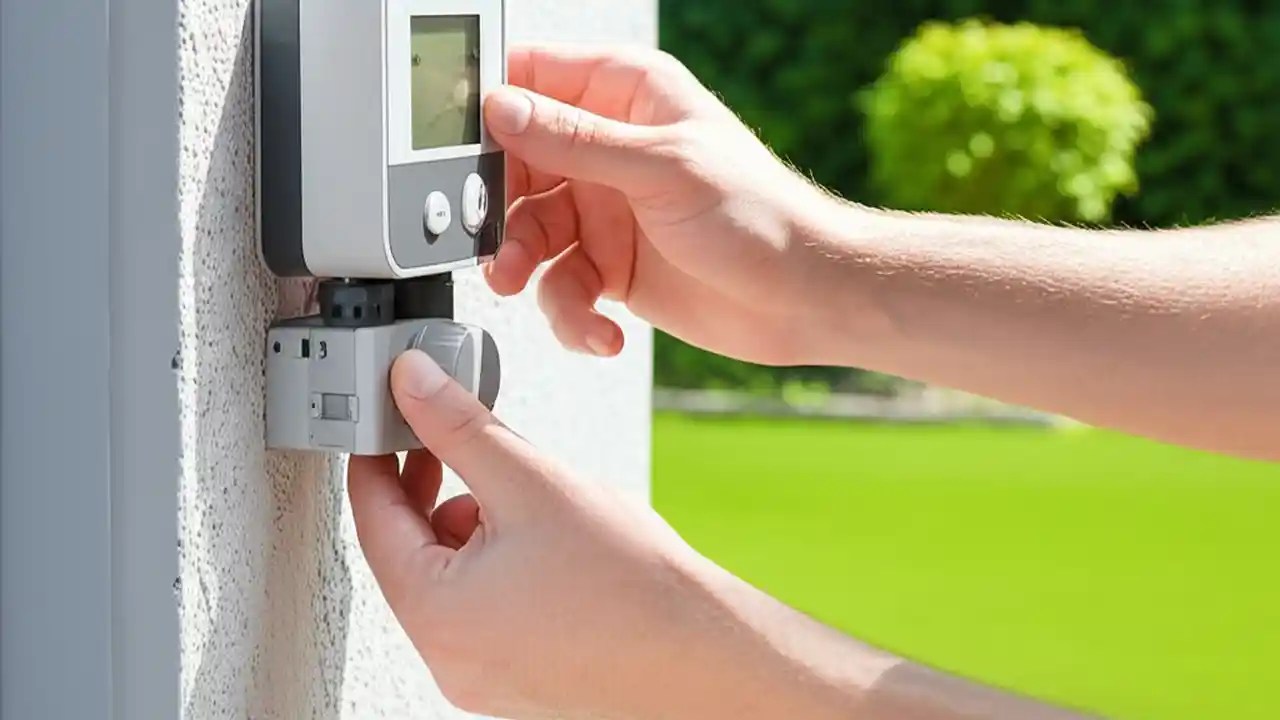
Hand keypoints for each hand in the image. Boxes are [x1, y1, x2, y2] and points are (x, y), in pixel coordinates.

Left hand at [347, 351, 744, 718]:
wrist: (707, 655)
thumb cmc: (632, 586)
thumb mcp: (531, 481)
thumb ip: (460, 427)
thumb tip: (414, 384)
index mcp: (436, 615)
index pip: (373, 520)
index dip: (378, 457)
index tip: (386, 419)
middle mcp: (449, 659)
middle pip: (410, 552)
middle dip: (431, 490)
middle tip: (454, 442)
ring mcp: (483, 676)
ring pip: (450, 580)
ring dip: (470, 527)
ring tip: (528, 498)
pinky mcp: (518, 679)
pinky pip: (484, 610)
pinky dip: (497, 565)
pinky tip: (547, 541)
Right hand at [483, 46, 839, 364]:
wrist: (805, 300)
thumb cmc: (760, 215)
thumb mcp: (661, 168)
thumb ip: (575, 140)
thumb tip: (501, 110)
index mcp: (623, 95)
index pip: (531, 79)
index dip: (488, 109)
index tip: (452, 149)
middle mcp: (606, 149)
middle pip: (514, 165)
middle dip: (499, 209)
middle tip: (491, 242)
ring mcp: (605, 209)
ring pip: (529, 232)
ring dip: (524, 266)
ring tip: (525, 287)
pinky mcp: (609, 266)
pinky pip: (561, 286)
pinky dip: (571, 314)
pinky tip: (601, 331)